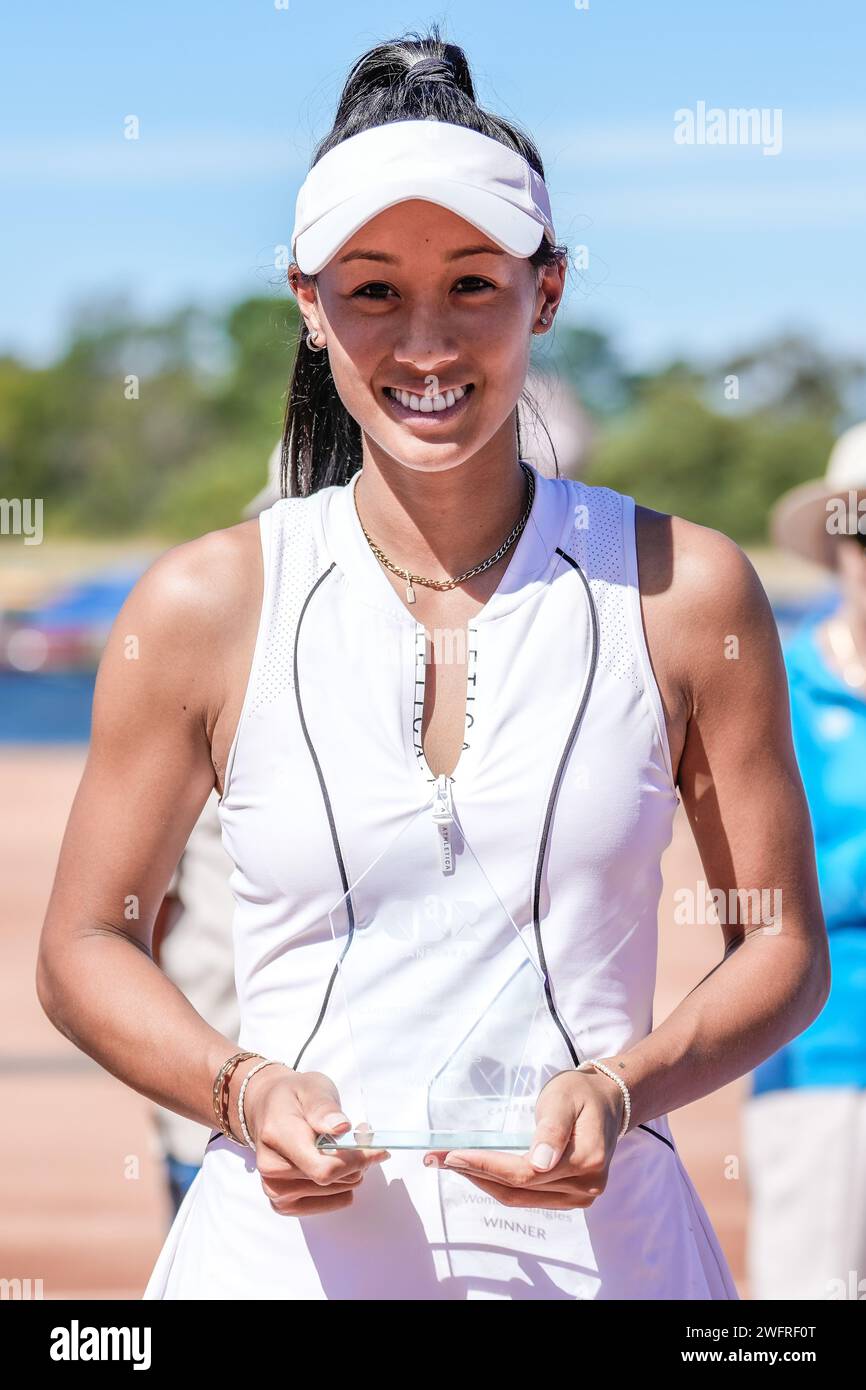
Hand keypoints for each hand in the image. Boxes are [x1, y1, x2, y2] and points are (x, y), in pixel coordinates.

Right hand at [241, 1066, 389, 1215]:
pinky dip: (342, 1185)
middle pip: (333, 1180)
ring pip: (337, 1191)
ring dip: (350, 1170)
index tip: (378, 1147)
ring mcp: (275, 1190)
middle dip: (356, 1159)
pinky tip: (336, 1165)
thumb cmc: (292, 1098)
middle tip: (359, 1136)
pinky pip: (331, 1203)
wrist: (267, 1111)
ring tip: (342, 1147)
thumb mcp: (311, 1088)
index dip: (357, 1160)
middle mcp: (272, 1169)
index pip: (324, 1167)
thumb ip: (324, 1108)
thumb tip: (340, 1127)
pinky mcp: (283, 1204)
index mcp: (277, 1136)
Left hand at [423, 1067, 624, 1209]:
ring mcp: (579, 1197)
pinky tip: (475, 1171)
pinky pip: (527, 1197)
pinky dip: (498, 1184)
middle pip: (519, 1188)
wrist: (607, 1103)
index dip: (486, 1166)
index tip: (452, 1155)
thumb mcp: (564, 1098)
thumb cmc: (582, 1094)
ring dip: (481, 1182)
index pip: (526, 1173)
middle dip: (474, 1173)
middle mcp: (586, 1187)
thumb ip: (552, 1129)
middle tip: (437, 1158)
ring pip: (519, 1197)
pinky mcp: (570, 1197)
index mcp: (587, 1160)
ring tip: (449, 1164)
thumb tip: (540, 1164)